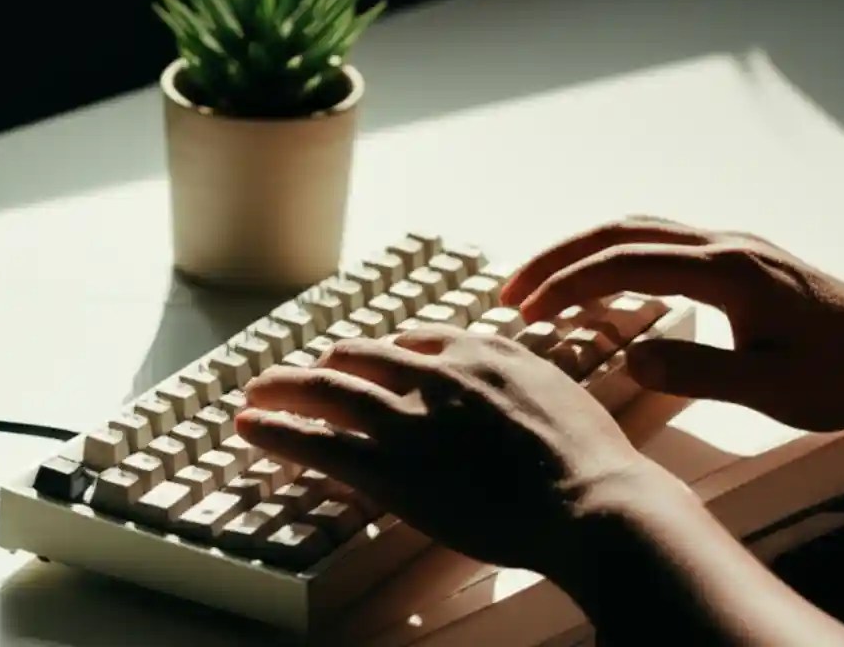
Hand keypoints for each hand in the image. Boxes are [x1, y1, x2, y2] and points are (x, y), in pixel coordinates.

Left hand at [235, 325, 657, 571]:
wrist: (593, 502)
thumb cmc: (591, 464)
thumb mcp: (559, 395)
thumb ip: (520, 383)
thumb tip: (514, 388)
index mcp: (482, 352)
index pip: (414, 340)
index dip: (379, 352)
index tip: (362, 359)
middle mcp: (437, 373)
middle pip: (361, 356)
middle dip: (326, 363)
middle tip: (300, 371)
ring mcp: (410, 419)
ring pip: (329, 390)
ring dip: (284, 387)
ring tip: (256, 389)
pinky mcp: (391, 468)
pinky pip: (319, 442)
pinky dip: (277, 431)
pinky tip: (250, 426)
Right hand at [499, 215, 843, 430]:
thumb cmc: (843, 374)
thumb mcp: (771, 388)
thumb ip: (698, 370)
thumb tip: (631, 358)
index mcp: (730, 271)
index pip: (628, 262)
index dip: (570, 282)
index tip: (527, 310)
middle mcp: (725, 245)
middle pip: (621, 231)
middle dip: (558, 257)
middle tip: (510, 291)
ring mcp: (731, 244)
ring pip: (638, 227)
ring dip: (582, 250)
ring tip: (538, 283)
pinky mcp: (735, 256)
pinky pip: (658, 239)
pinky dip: (612, 252)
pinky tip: (597, 280)